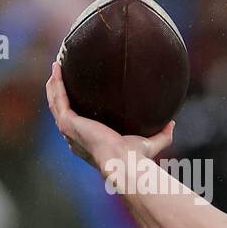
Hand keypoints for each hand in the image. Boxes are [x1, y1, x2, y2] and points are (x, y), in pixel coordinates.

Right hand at [45, 61, 173, 176]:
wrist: (125, 161)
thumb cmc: (136, 156)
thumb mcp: (150, 143)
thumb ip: (162, 134)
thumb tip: (172, 123)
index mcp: (90, 140)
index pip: (78, 123)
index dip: (75, 108)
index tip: (77, 92)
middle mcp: (75, 136)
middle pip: (62, 110)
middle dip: (60, 91)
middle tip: (61, 74)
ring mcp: (69, 129)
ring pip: (56, 102)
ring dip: (54, 84)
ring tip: (57, 67)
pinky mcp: (67, 123)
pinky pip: (57, 99)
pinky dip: (56, 84)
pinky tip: (57, 69)